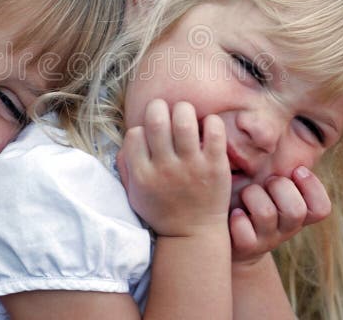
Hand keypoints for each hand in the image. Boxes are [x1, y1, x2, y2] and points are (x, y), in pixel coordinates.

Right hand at [116, 99, 230, 236]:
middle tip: (166, 113)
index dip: (141, 129)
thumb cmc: (162, 210)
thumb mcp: (134, 194)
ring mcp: (192, 167)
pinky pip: (214, 131)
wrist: (193, 234)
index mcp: (143, 175)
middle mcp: (165, 169)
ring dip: (184, 110)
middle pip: (156, 119)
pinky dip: (210, 122)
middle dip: (159, 108)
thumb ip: (126, 166)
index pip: (135, 133)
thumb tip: (131, 137)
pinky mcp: (216, 166)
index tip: (150, 137)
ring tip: (186, 116)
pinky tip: (206, 128)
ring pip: (185, 120)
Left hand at [230, 166, 330, 264]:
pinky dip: (237, 219)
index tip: (297, 171)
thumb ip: (280, 165)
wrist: (228, 236)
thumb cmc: (250, 199)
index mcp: (298, 212)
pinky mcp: (245, 247)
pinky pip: (244, 232)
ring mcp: (266, 239)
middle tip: (266, 182)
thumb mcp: (270, 184)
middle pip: (296, 210)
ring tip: (245, 193)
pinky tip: (233, 214)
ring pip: (266, 213)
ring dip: (252, 196)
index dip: (313, 188)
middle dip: (279, 186)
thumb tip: (272, 132)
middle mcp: (286, 228)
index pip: (321, 208)